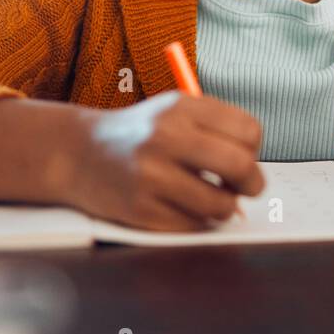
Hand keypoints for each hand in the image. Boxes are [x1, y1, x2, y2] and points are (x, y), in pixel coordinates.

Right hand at [64, 91, 265, 231]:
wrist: (77, 153)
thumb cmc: (139, 134)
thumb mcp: (174, 111)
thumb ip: (217, 130)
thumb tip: (256, 172)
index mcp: (180, 108)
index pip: (248, 131)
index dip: (254, 149)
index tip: (243, 156)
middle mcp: (165, 137)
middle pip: (240, 165)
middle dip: (253, 183)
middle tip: (247, 188)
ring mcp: (151, 175)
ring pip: (221, 204)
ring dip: (224, 207)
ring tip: (211, 199)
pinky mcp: (140, 208)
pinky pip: (193, 225)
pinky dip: (197, 221)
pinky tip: (181, 207)